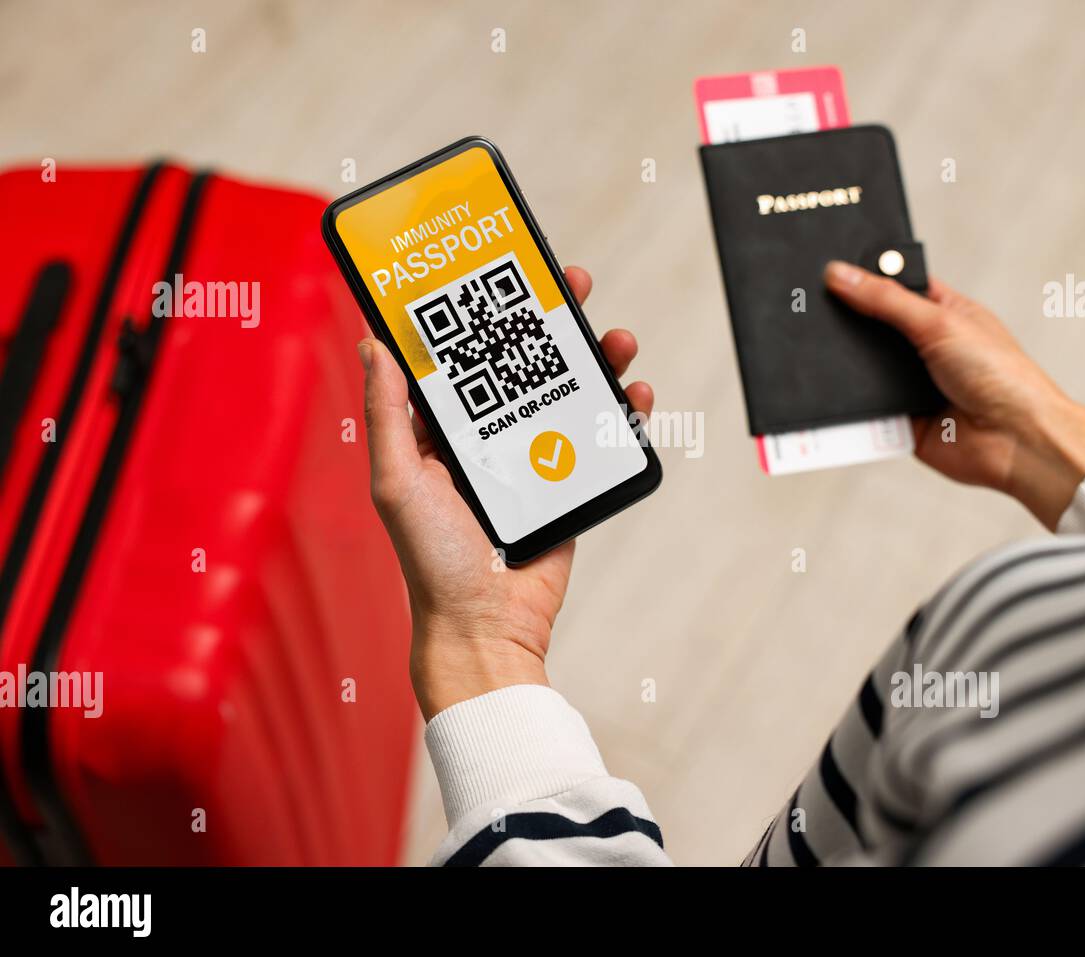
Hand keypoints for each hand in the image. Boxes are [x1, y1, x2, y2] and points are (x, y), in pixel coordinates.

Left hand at [358, 266, 653, 719]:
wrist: (488, 627)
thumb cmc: (432, 561)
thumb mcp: (396, 481)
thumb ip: (388, 414)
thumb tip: (374, 342)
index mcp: (439, 430)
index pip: (463, 355)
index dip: (479, 311)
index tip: (498, 271)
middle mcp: (485, 437)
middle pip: (522, 362)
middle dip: (547, 320)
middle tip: (570, 282)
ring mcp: (531, 458)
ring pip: (567, 391)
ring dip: (594, 357)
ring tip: (615, 336)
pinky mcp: (568, 483)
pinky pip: (598, 437)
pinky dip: (621, 412)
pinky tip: (635, 394)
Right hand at [824, 261, 1084, 527]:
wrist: (1016, 441)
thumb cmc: (1005, 377)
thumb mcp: (940, 322)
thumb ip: (886, 300)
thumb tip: (841, 275)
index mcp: (943, 312)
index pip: (894, 286)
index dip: (865, 279)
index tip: (829, 271)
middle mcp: (925, 348)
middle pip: (872, 329)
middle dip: (849, 327)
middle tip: (817, 314)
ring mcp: (911, 385)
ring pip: (863, 371)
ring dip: (849, 369)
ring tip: (821, 357)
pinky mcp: (900, 421)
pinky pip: (864, 411)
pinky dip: (852, 407)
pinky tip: (840, 399)